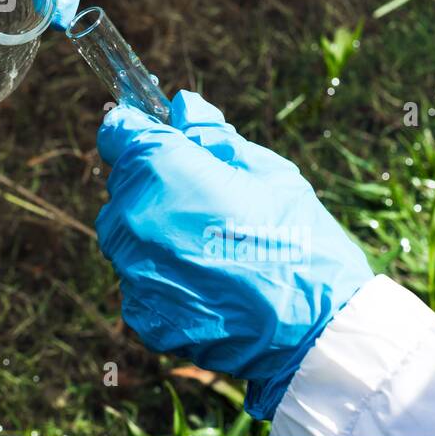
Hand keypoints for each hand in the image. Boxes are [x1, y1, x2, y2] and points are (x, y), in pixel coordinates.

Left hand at [96, 91, 373, 418]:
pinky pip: (138, 280)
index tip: (157, 137)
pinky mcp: (142, 312)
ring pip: (127, 235)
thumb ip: (212, 136)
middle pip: (124, 186)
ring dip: (156, 232)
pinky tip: (208, 283)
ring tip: (212, 247)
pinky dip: (163, 277)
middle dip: (155, 185)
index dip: (138, 132)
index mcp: (160, 170)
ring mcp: (132, 269)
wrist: (316, 329)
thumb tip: (182, 106)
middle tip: (207, 203)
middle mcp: (133, 217)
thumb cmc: (297, 238)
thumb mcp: (264, 171)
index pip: (118, 133)